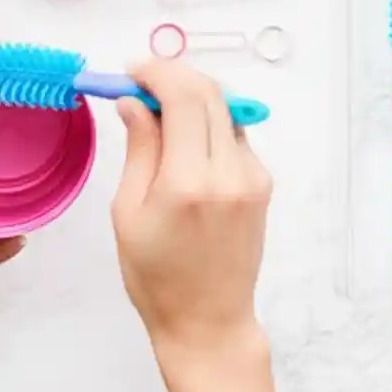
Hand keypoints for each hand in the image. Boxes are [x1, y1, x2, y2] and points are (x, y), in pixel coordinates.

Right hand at [113, 60, 274, 391]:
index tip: (132, 70)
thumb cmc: (156, 276)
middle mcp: (230, 173)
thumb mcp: (128, 212)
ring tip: (158, 109)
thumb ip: (139, 149)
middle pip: (209, 93)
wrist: (208, 321)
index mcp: (189, 183)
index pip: (183, 97)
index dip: (157, 71)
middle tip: (142, 80)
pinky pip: (234, 134)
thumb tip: (135, 102)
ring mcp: (253, 177)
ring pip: (224, 109)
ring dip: (192, 96)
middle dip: (174, 75)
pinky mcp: (263, 184)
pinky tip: (183, 139)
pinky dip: (207, 122)